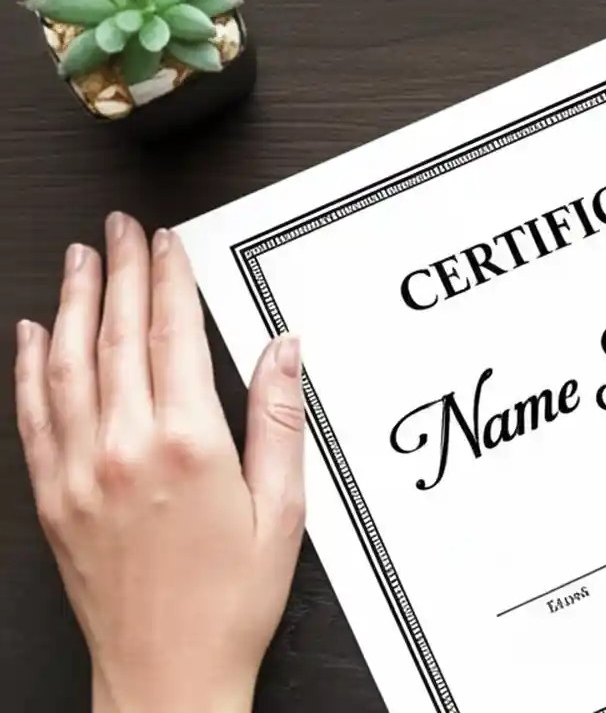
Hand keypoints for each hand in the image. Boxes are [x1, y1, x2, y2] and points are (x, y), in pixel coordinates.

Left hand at [13, 213, 305, 712]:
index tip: (169, 243)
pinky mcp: (53, 498)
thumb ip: (279, 422)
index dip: (171, 279)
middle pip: (118, 336)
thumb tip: (283, 352)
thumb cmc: (230, 601)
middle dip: (121, 271)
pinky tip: (33, 335)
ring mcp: (80, 472)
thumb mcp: (283, 510)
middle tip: (121, 229)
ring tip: (79, 260)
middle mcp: (125, 449)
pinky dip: (30, 366)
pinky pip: (33, 414)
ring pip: (66, 363)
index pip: (175, 335)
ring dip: (73, 303)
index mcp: (188, 446)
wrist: (168, 672)